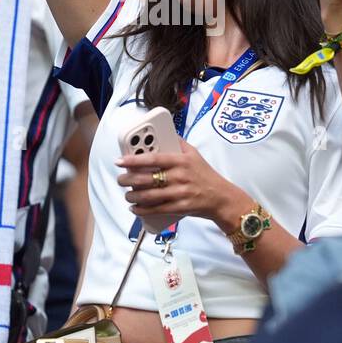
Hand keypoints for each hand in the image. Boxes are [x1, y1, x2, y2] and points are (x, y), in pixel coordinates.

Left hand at [116, 139, 248, 232]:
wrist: (221, 198)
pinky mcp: (180, 207)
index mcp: (181, 161)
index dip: (134, 160)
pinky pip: (156, 209)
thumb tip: (165, 132)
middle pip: (147, 178)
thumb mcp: (194, 154)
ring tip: (127, 194)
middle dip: (128, 180)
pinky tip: (135, 208)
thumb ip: (179, 143)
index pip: (153, 158)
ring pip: (149, 195)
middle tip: (121, 179)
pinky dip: (142, 210)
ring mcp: (180, 193)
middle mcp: (179, 176)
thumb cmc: (206, 175)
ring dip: (133, 196)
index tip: (120, 161)